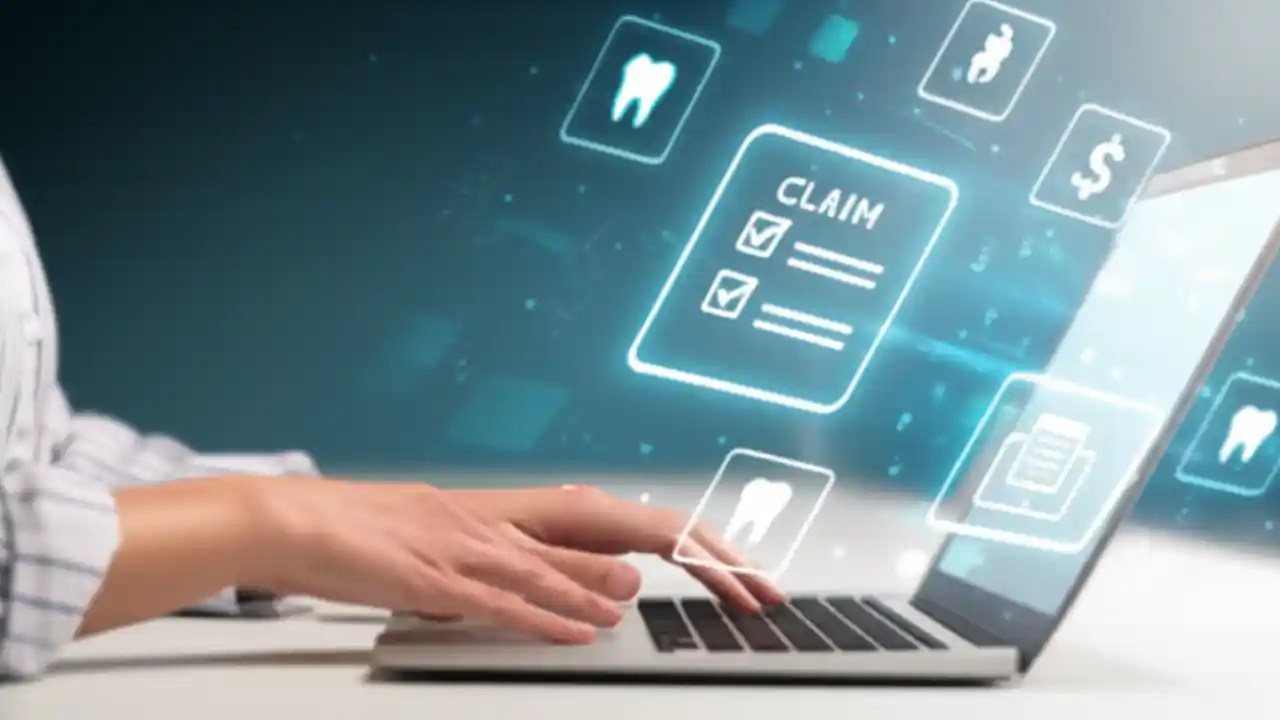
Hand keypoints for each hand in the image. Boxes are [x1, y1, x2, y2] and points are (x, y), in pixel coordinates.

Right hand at [247, 478, 782, 644]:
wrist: (296, 522)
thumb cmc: (373, 537)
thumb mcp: (459, 549)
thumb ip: (523, 567)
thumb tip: (594, 588)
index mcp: (509, 512)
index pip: (609, 518)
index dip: (673, 537)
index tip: (724, 562)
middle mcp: (498, 520)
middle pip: (600, 532)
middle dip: (669, 552)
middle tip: (725, 576)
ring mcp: (466, 545)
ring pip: (549, 564)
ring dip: (605, 582)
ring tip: (655, 596)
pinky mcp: (431, 576)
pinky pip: (497, 599)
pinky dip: (542, 614)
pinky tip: (578, 629)